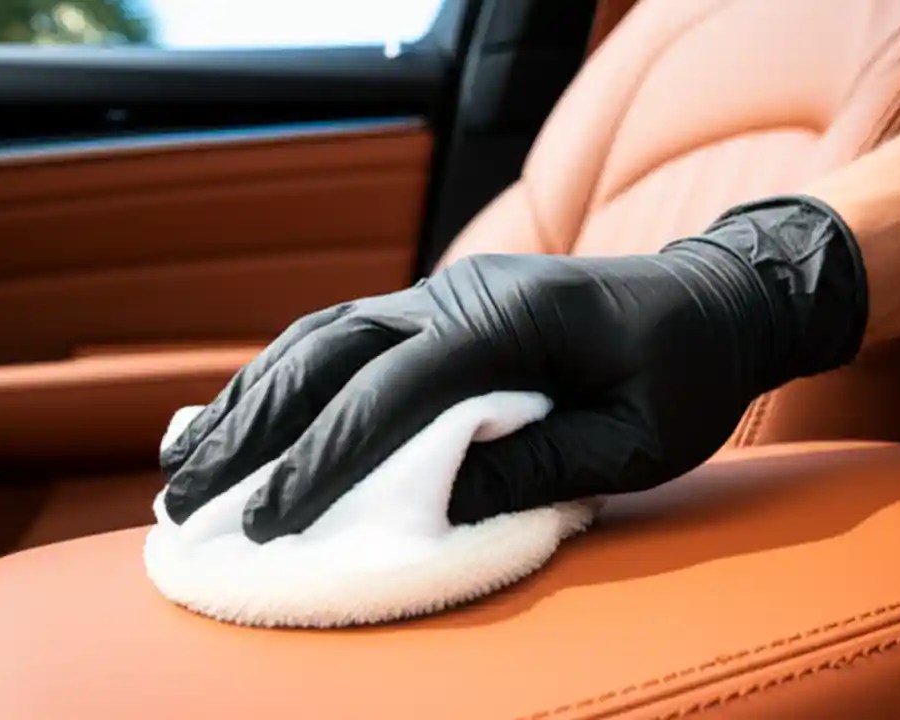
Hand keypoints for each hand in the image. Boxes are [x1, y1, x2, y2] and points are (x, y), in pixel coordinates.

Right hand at [161, 196, 866, 541]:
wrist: (713, 299)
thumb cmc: (686, 374)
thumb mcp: (636, 440)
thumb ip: (538, 465)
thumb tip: (435, 500)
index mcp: (511, 319)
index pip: (392, 393)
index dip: (323, 459)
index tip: (265, 521)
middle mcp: (459, 292)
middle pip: (329, 355)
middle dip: (252, 430)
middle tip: (189, 500)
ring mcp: (443, 292)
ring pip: (321, 337)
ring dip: (249, 400)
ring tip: (186, 463)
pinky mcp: (438, 307)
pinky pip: (344, 336)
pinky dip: (285, 376)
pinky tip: (241, 413)